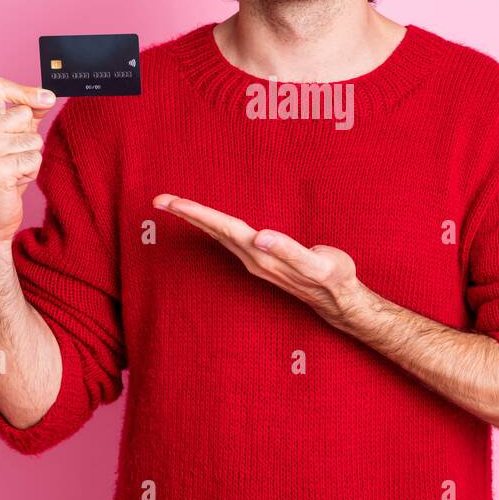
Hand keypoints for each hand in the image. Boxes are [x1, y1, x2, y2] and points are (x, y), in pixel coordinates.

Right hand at [0, 77, 56, 249]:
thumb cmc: (0, 175)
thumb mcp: (10, 138)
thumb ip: (26, 114)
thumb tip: (47, 96)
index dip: (25, 91)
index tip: (46, 100)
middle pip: (23, 114)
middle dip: (28, 136)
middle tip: (11, 157)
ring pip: (32, 139)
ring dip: (30, 157)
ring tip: (12, 170)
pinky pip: (34, 158)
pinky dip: (31, 171)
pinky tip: (14, 182)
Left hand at [152, 194, 369, 328]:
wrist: (339, 300)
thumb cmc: (334, 278)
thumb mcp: (318, 264)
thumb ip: (290, 251)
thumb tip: (261, 237)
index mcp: (262, 253)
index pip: (223, 227)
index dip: (198, 213)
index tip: (172, 202)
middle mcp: (253, 257)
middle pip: (214, 230)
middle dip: (187, 214)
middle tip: (159, 199)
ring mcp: (255, 260)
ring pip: (219, 235)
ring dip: (197, 220)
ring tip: (176, 206)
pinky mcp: (262, 260)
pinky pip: (230, 240)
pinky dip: (215, 227)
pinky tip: (210, 223)